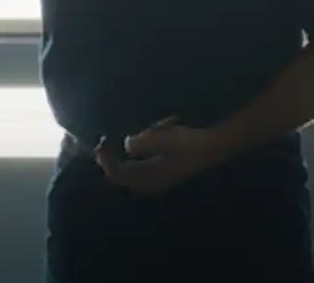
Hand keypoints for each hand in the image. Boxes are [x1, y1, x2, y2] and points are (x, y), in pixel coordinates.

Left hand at [95, 116, 226, 194]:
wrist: (213, 146)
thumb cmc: (186, 142)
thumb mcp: (161, 139)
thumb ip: (140, 143)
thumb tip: (127, 145)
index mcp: (149, 179)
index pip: (119, 175)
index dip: (106, 161)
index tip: (100, 145)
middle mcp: (153, 182)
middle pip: (125, 175)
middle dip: (114, 160)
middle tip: (105, 144)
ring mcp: (161, 177)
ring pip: (136, 169)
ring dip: (133, 152)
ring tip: (143, 133)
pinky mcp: (168, 169)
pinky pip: (146, 163)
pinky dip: (144, 150)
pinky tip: (158, 132)